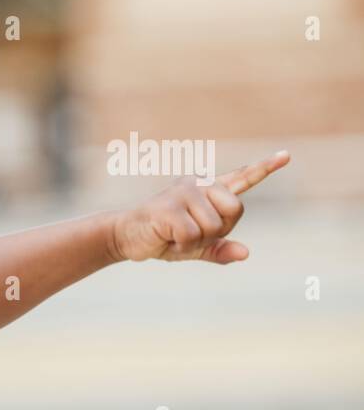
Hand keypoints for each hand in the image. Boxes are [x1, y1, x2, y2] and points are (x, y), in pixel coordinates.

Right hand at [109, 151, 289, 262]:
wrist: (124, 238)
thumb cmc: (161, 239)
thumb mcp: (195, 247)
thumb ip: (220, 249)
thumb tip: (246, 253)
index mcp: (208, 191)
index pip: (241, 179)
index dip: (265, 168)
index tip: (286, 156)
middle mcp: (199, 185)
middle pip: (236, 209)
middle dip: (219, 230)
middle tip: (192, 234)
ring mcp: (183, 193)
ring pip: (213, 227)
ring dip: (195, 241)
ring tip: (173, 235)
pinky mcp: (169, 207)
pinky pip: (192, 235)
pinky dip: (181, 245)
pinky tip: (165, 237)